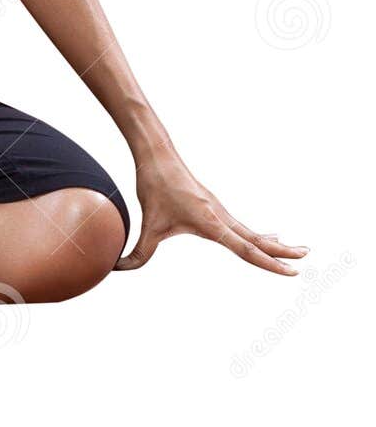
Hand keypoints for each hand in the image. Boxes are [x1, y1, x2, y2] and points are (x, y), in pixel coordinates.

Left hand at [115, 143, 308, 273]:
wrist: (157, 155)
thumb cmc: (155, 186)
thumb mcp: (148, 225)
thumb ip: (139, 253)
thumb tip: (120, 269)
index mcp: (212, 223)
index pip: (246, 248)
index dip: (269, 262)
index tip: (291, 271)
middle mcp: (221, 216)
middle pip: (257, 239)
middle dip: (281, 251)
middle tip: (306, 258)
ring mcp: (219, 210)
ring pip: (251, 231)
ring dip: (273, 243)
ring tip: (294, 250)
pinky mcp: (213, 206)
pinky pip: (241, 225)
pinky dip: (257, 233)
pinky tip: (266, 235)